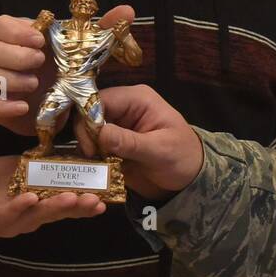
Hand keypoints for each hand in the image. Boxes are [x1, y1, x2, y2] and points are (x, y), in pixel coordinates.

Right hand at [0, 4, 134, 135]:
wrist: (66, 103)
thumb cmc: (71, 69)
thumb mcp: (89, 50)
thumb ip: (105, 30)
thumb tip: (127, 11)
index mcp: (18, 36)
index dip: (14, 31)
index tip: (40, 41)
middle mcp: (2, 56)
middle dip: (12, 55)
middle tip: (38, 63)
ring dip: (7, 79)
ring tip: (34, 86)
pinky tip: (23, 107)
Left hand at [0, 155, 104, 239]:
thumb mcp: (19, 168)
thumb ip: (41, 165)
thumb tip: (67, 150)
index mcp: (38, 204)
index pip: (65, 205)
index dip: (84, 203)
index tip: (105, 196)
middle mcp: (28, 218)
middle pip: (55, 213)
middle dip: (77, 207)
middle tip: (96, 201)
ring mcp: (10, 223)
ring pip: (35, 216)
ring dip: (53, 208)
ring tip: (71, 198)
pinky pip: (6, 216)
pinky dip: (19, 207)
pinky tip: (31, 198)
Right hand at [75, 85, 203, 196]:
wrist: (191, 177)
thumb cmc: (183, 157)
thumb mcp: (160, 150)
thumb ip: (130, 142)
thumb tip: (100, 133)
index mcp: (137, 99)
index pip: (100, 99)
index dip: (88, 118)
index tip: (90, 144)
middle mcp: (123, 108)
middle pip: (88, 113)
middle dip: (85, 134)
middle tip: (91, 157)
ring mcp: (117, 125)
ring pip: (87, 130)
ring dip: (85, 147)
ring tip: (92, 165)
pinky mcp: (112, 143)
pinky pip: (92, 145)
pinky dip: (89, 156)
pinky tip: (92, 169)